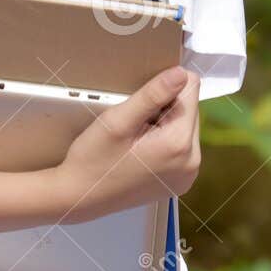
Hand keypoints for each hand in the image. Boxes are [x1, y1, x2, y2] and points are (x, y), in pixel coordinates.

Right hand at [56, 66, 200, 222]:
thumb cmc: (93, 160)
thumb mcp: (118, 120)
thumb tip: (181, 73)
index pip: (191, 90)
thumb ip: (153, 94)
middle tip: (134, 124)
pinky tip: (141, 150)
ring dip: (165, 123)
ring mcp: (187, 175)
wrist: (79, 198)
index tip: (141, 102)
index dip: (165, 87)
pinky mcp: (180, 181)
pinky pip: (181, 146)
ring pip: (185, 126)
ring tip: (135, 138)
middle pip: (190, 109)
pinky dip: (164, 140)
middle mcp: (192, 162)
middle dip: (165, 107)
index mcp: (179, 144)